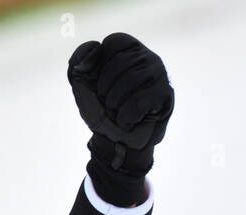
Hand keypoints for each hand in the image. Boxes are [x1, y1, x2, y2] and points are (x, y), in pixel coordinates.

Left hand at [67, 33, 173, 207]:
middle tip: (108, 102)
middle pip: (119, 63)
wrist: (113, 140)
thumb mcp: (82, 82)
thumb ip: (80, 60)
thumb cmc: (100, 108)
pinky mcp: (165, 93)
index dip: (99, 66)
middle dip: (105, 89)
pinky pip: (140, 101)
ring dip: (114, 104)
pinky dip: (126, 116)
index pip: (113, 42)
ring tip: (117, 111)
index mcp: (128, 49)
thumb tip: (93, 49)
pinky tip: (127, 120)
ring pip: (131, 80)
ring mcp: (159, 74)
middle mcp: (147, 57)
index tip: (99, 83)